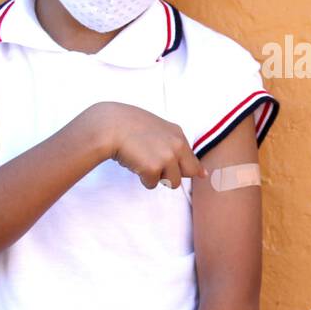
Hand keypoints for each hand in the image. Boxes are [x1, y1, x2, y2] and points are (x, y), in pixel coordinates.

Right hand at [85, 102, 207, 189]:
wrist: (109, 125)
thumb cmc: (128, 126)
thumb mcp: (157, 129)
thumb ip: (174, 145)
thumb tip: (201, 173)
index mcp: (178, 134)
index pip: (194, 159)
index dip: (191, 169)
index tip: (200, 176)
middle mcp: (177, 145)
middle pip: (188, 173)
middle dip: (175, 174)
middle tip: (157, 166)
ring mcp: (167, 157)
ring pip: (171, 183)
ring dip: (157, 177)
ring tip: (142, 161)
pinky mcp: (153, 168)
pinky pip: (152, 184)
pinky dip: (142, 178)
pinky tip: (134, 163)